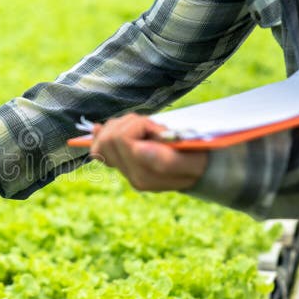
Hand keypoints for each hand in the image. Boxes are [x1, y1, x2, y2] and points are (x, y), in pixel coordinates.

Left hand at [90, 113, 207, 191]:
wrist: (200, 172)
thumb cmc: (198, 162)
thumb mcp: (191, 161)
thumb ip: (167, 159)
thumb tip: (138, 149)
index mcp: (144, 175)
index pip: (122, 139)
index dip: (140, 126)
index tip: (160, 130)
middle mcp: (130, 174)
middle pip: (109, 138)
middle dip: (130, 123)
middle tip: (152, 127)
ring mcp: (124, 170)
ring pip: (104, 138)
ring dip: (124, 125)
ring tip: (146, 129)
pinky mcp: (122, 163)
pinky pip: (98, 148)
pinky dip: (102, 133)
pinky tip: (100, 128)